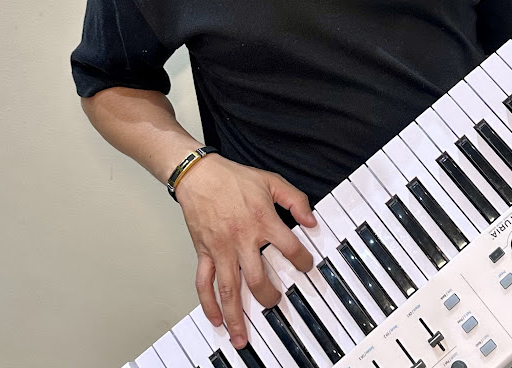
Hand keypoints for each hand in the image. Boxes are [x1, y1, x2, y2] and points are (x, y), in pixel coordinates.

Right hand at [174, 156, 316, 347]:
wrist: (200, 176)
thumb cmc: (234, 178)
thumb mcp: (272, 180)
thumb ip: (295, 200)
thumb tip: (311, 221)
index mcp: (262, 221)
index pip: (289, 248)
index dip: (302, 260)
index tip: (306, 267)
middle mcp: (242, 239)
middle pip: (258, 278)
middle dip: (269, 297)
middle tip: (276, 303)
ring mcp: (221, 249)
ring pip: (229, 289)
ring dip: (236, 316)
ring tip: (242, 336)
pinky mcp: (204, 252)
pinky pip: (204, 283)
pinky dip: (208, 303)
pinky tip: (216, 319)